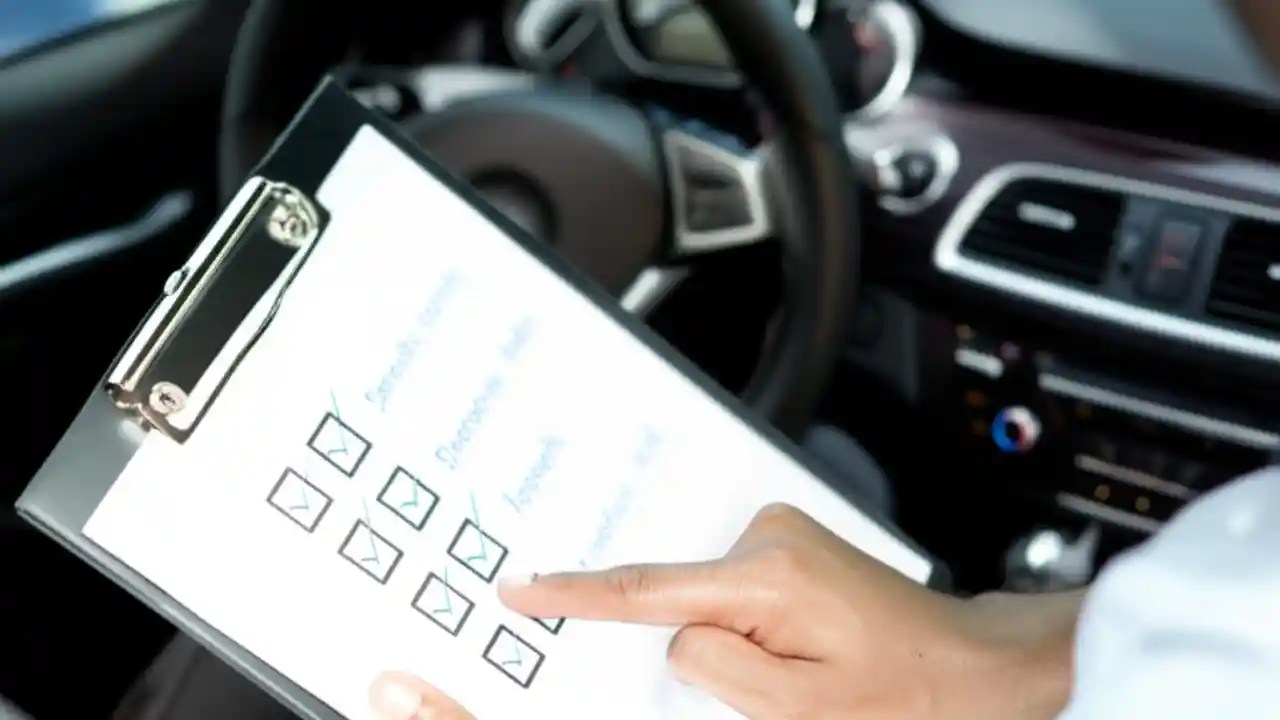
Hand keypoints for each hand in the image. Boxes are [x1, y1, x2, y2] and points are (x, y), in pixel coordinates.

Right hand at [371, 504, 1081, 718]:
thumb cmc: (899, 692)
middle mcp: (768, 537)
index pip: (647, 590)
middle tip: (782, 678)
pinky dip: (743, 621)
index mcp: (767, 579)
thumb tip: (675, 634)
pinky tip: (800, 644)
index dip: (576, 593)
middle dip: (706, 647)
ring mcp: (778, 532)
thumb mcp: (796, 710)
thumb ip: (713, 667)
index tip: (523, 588)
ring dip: (733, 637)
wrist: (963, 663)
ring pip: (708, 599)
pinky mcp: (785, 540)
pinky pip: (730, 587)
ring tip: (807, 663)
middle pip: (682, 600)